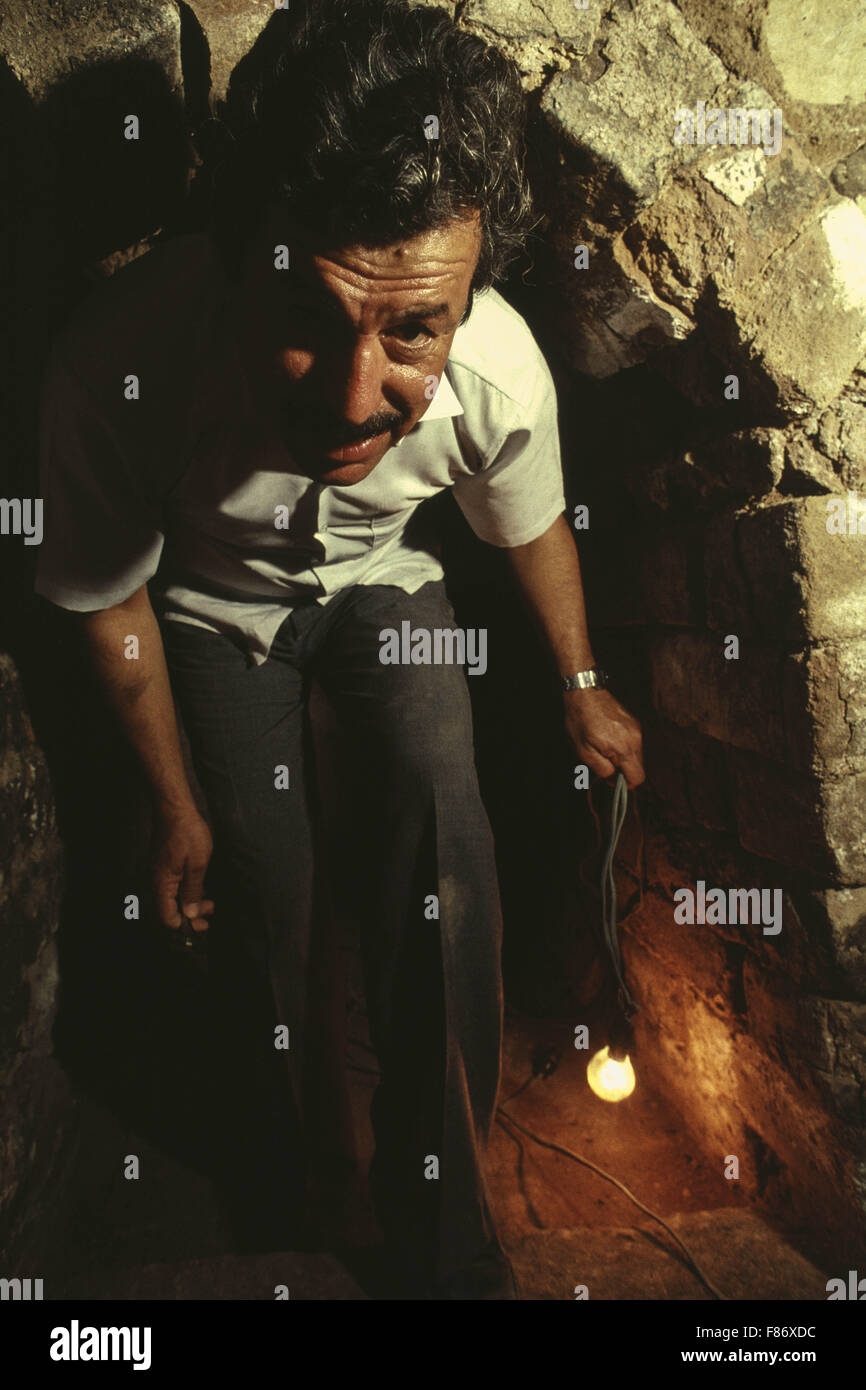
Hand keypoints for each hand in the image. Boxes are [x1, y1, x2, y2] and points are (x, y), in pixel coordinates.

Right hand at [152, 806, 214, 930]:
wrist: (175, 808)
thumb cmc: (187, 832)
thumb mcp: (197, 864)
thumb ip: (193, 891)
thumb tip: (190, 914)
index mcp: (162, 884)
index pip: (167, 918)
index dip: (185, 925)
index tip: (203, 924)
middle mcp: (158, 881)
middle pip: (170, 910)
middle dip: (190, 916)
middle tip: (209, 914)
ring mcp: (161, 873)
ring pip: (172, 899)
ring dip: (190, 904)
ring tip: (209, 903)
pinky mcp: (165, 866)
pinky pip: (174, 887)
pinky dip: (187, 892)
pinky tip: (201, 889)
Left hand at [564, 687, 644, 790]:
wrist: (585, 692)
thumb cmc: (580, 720)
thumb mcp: (583, 750)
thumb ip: (601, 768)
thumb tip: (612, 777)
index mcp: (624, 748)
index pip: (638, 777)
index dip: (625, 783)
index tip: (612, 779)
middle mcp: (636, 738)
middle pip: (638, 766)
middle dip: (622, 769)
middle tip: (603, 761)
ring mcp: (636, 728)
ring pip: (636, 754)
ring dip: (622, 757)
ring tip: (603, 747)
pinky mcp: (634, 721)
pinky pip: (633, 741)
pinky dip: (623, 745)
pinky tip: (607, 737)